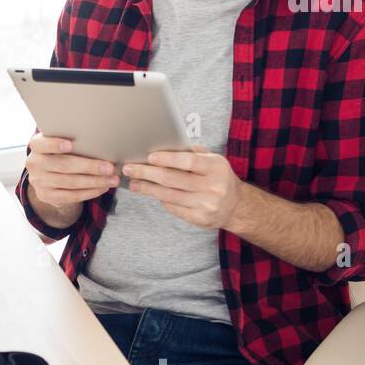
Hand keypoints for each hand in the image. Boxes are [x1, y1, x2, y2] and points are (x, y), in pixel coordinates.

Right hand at [24, 134, 118, 224]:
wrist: (48, 176)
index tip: (70, 144)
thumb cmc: (62, 153)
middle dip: (89, 166)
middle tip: (109, 167)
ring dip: (94, 181)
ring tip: (111, 179)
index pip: (41, 144)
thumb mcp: (61, 144)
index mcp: (37, 146)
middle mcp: (34, 163)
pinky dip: (89, 192)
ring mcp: (38, 181)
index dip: (54, 144)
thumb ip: (73, 142)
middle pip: (63, 165)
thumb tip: (102, 143)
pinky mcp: (46, 196)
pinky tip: (102, 188)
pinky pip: (71, 196)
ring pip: (70, 182)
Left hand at [121, 144, 247, 229]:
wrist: (236, 206)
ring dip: (147, 188)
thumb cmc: (217, 177)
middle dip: (147, 173)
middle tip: (129, 169)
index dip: (167, 158)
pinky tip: (150, 192)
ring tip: (133, 182)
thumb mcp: (212, 160)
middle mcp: (213, 187)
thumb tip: (163, 145)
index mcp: (216, 167)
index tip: (149, 156)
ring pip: (169, 195)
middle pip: (173, 179)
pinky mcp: (199, 219)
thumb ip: (192, 153)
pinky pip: (173, 208)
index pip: (189, 161)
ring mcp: (206, 205)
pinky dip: (160, 199)